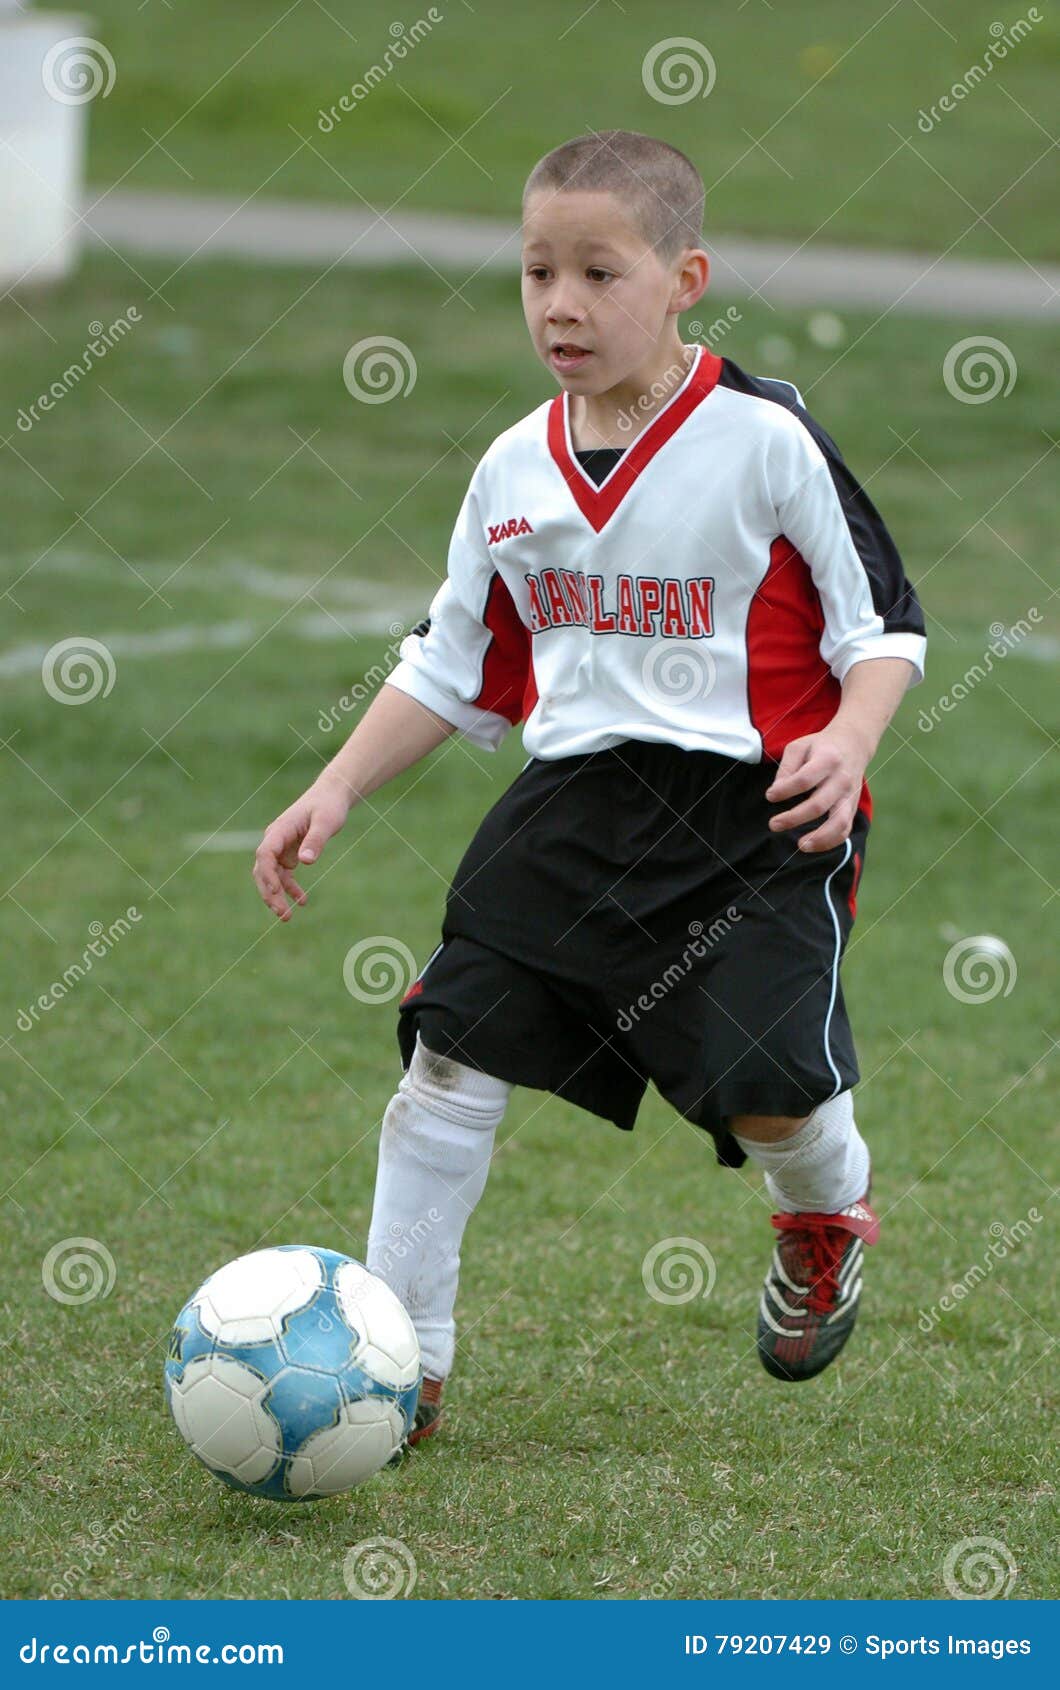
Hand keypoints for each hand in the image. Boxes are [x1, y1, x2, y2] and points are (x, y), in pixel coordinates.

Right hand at [252, 773, 351, 920]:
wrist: (331, 797)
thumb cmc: (328, 806)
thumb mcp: (326, 822)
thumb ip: (316, 840)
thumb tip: (306, 861)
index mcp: (280, 830)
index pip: (265, 853)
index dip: (267, 874)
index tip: (276, 891)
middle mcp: (275, 840)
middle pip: (263, 869)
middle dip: (270, 893)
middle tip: (282, 914)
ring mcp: (280, 848)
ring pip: (271, 876)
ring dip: (277, 896)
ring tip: (287, 917)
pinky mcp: (288, 853)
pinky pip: (284, 875)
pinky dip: (290, 889)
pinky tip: (302, 901)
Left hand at [765, 724, 868, 853]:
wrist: (853, 744)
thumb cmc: (820, 747)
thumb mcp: (800, 746)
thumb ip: (787, 767)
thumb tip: (776, 792)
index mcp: (827, 760)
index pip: (804, 780)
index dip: (785, 790)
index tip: (770, 796)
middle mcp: (841, 779)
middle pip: (818, 805)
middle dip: (793, 818)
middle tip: (773, 824)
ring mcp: (850, 795)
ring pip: (839, 823)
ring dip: (819, 838)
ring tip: (800, 845)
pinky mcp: (853, 807)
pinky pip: (845, 830)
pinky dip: (830, 842)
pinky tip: (812, 845)